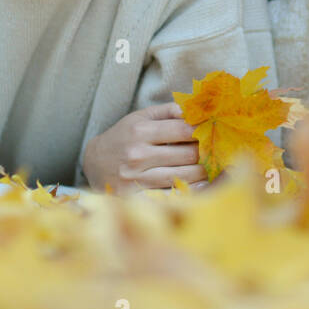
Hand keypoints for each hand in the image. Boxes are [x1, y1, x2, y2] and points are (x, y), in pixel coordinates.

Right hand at [81, 102, 205, 194]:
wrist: (93, 163)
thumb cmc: (122, 137)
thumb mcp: (139, 118)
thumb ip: (166, 111)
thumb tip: (193, 110)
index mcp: (140, 131)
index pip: (183, 130)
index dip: (202, 131)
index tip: (212, 133)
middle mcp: (137, 155)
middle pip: (187, 155)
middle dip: (205, 153)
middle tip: (215, 152)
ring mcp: (136, 179)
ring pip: (183, 176)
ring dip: (202, 173)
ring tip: (209, 167)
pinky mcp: (134, 198)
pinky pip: (170, 197)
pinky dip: (188, 192)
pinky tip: (198, 186)